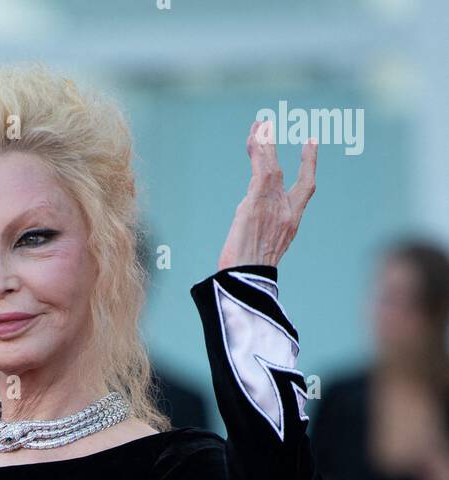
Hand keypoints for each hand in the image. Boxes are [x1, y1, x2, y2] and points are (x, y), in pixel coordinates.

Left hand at [218, 119, 316, 270]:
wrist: (245, 279)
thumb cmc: (247, 274)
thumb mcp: (259, 250)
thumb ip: (260, 230)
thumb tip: (247, 221)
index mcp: (291, 223)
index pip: (306, 188)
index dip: (309, 164)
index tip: (311, 142)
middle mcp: (286, 211)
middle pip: (285, 172)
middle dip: (275, 146)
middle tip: (267, 124)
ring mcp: (273, 204)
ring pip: (270, 166)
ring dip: (263, 143)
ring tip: (258, 123)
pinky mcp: (257, 200)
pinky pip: (261, 167)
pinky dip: (259, 149)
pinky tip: (255, 133)